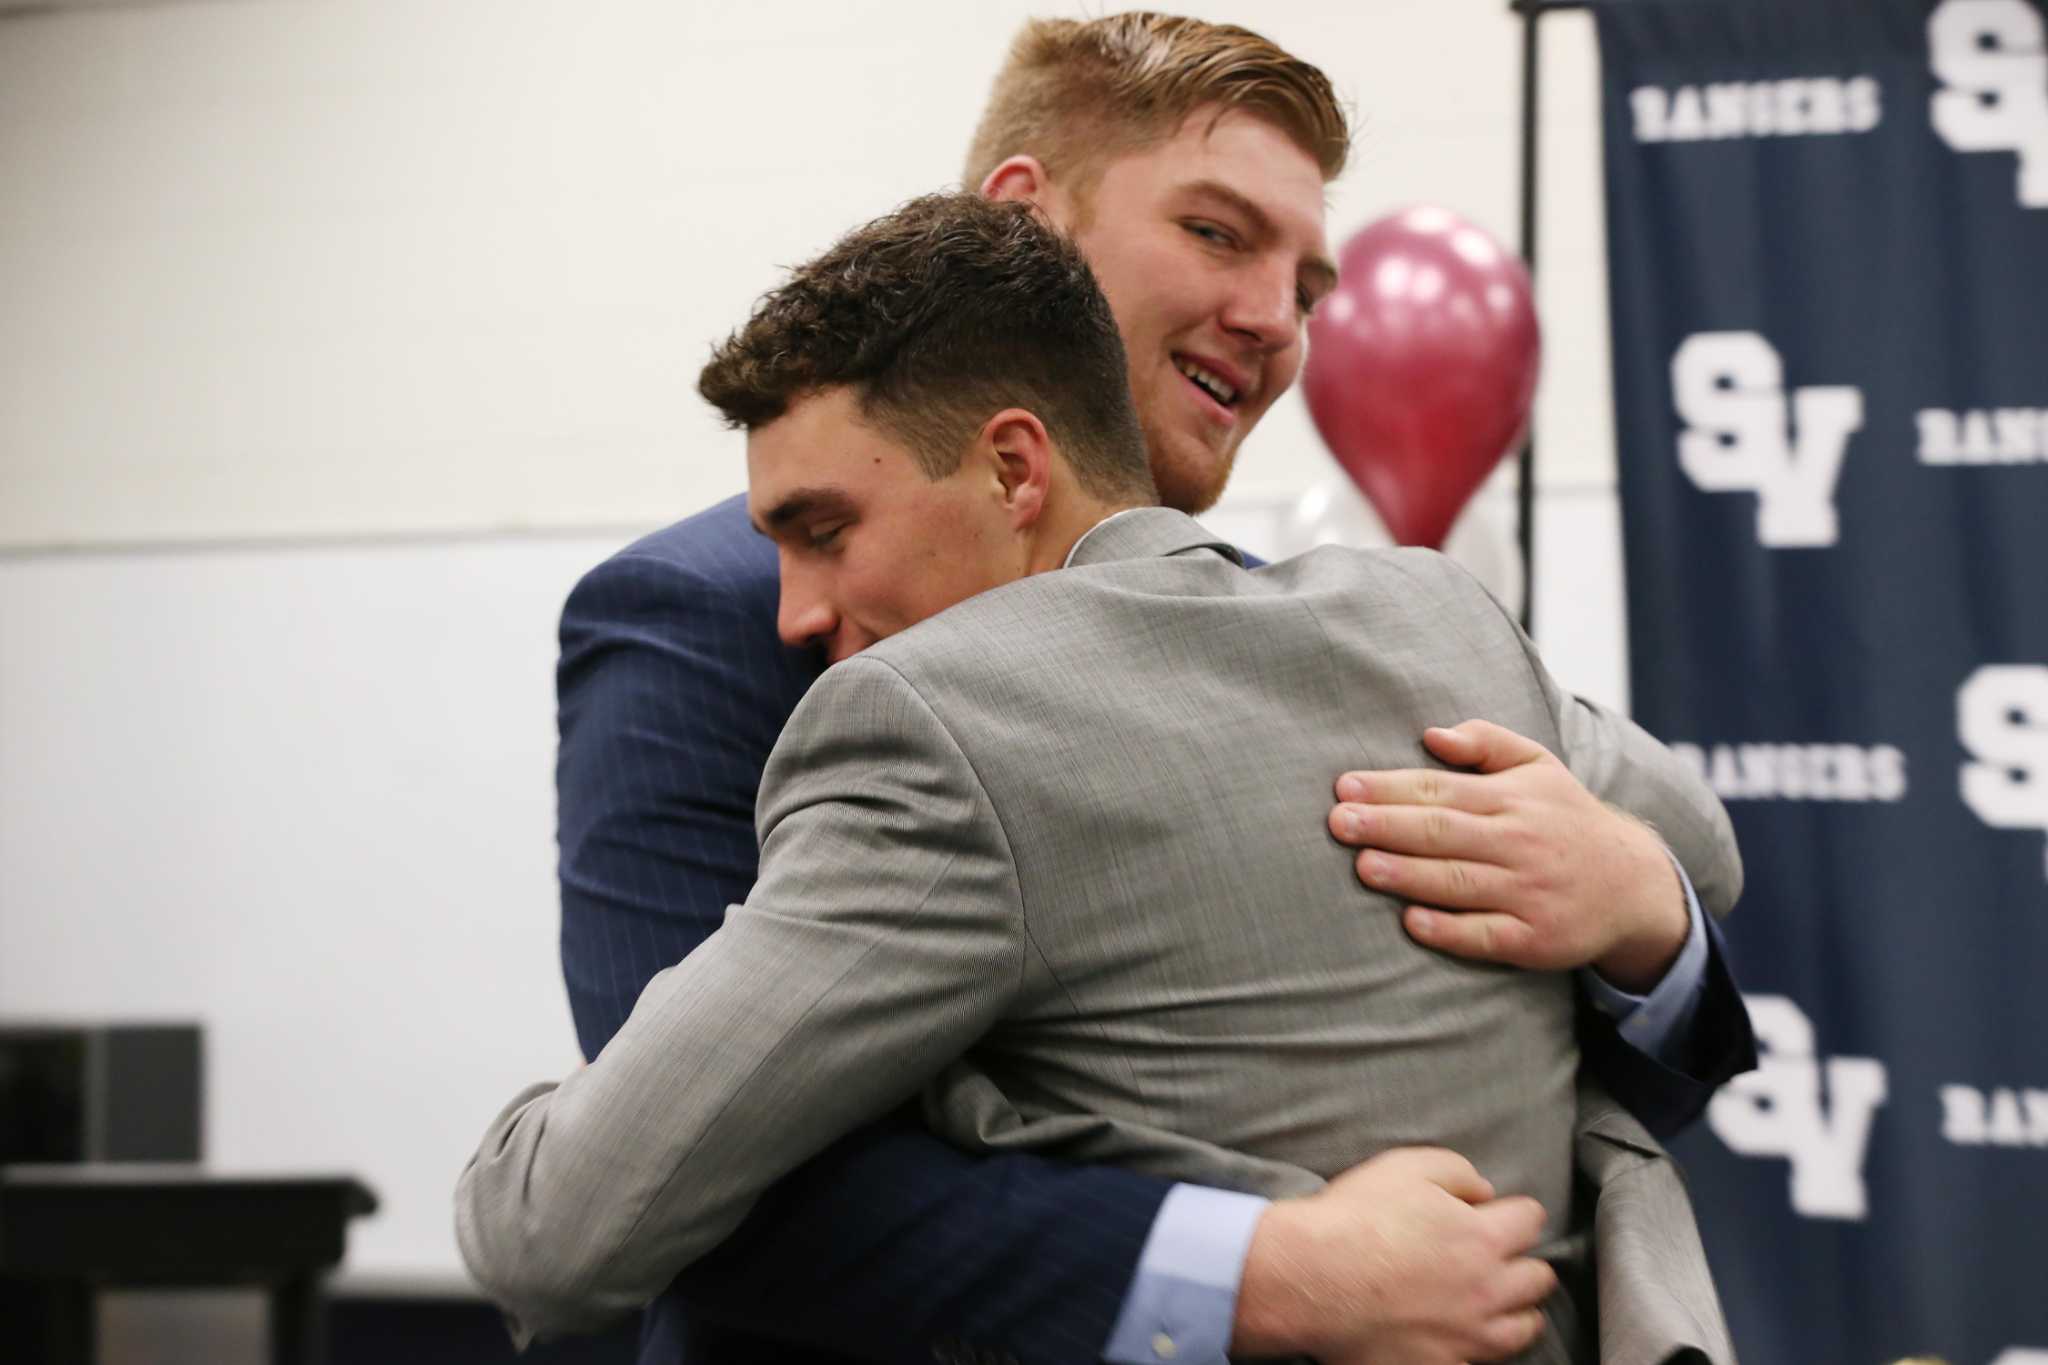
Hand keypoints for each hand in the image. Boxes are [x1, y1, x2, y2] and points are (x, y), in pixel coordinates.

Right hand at [1231, 1147, 1554, 1363]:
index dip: (1517, 1212)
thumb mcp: (1406, 1167)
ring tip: (1495, 1301)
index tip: (1502, 1214)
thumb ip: (1458, 1172)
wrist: (1309, 1277)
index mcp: (1483, 1237)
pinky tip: (1459, 1331)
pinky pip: (1481, 1360)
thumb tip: (1484, 1192)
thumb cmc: (1354, 1218)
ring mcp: (1467, 1335)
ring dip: (1516, 1310)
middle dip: (1522, 1262)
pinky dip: (1476, 1344)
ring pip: (1524, 1328)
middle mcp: (1487, 1290)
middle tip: (1497, 1257)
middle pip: (1538, 1279)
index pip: (1532, 1220)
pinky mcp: (1442, 1364)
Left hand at [1328, 719, 1688, 991]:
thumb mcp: (1537, 765)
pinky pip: (1486, 935)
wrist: (1633, 884)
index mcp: (1513, 799)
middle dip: (1388, 826)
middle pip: (1444, 833)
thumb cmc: (1563, 819)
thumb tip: (1431, 734)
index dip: (1390, 788)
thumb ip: (1486, 742)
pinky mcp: (1536, 939)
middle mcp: (1520, 843)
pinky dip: (1450, 930)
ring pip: (1460, 882)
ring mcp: (1529, 893)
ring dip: (1409, 875)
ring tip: (1363, 866)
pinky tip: (1412, 922)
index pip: (1441, 790)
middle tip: (1340, 823)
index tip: (1345, 787)